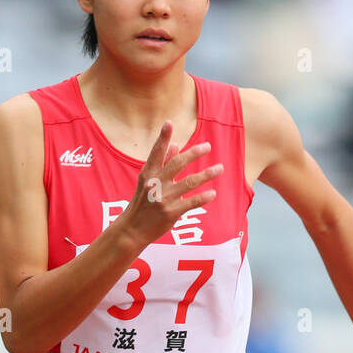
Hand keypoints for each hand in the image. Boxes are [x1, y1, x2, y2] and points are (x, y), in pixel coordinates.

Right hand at [118, 121, 223, 250]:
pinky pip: (191, 203)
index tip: (169, 123)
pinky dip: (203, 198)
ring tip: (219, 168)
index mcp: (148, 174)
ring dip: (206, 174)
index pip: (156, 152)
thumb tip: (176, 144)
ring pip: (189, 182)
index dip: (162, 137)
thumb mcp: (147, 181)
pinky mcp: (171, 213)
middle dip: (194, 153)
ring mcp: (163, 198)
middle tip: (207, 146)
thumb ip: (162, 162)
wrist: (133, 229)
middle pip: (177, 164)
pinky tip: (213, 194)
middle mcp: (155, 184)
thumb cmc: (142, 202)